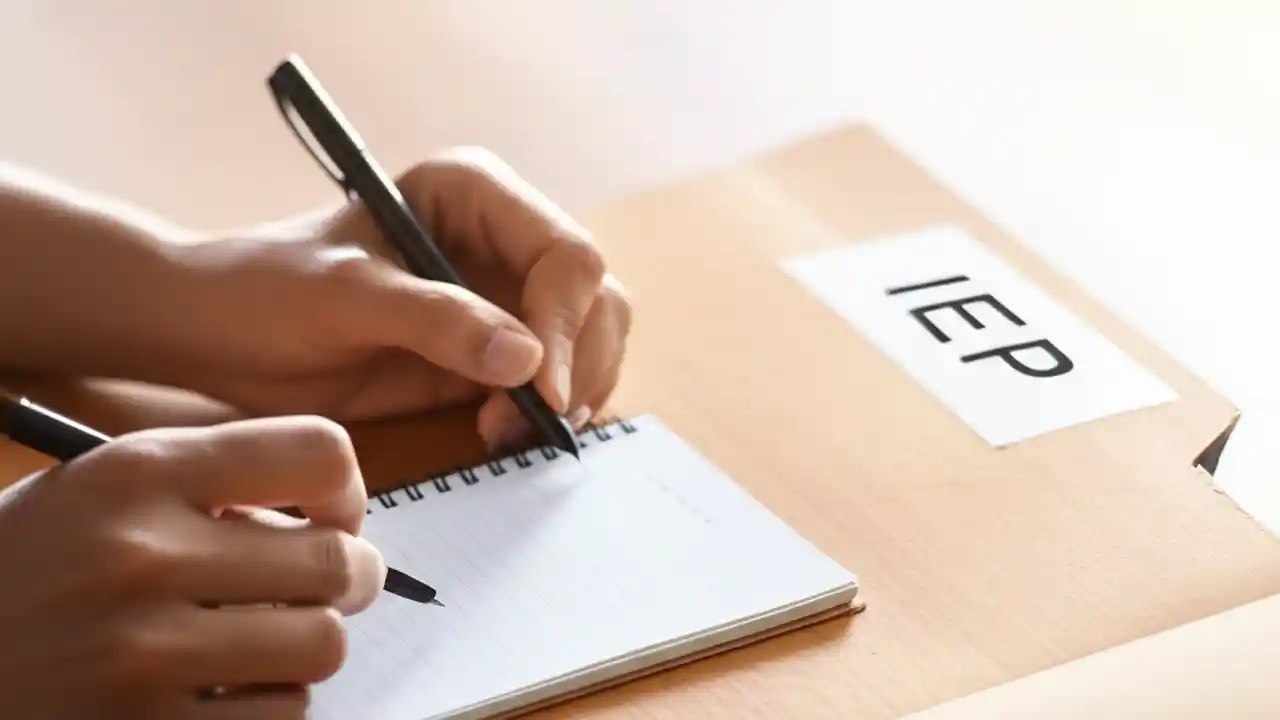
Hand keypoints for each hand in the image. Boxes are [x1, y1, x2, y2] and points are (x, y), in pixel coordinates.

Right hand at [0, 416, 384, 718]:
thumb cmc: (33, 568)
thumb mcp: (100, 489)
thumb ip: (211, 485)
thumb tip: (332, 520)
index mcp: (139, 473)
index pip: (317, 453)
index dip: (345, 489)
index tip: (330, 516)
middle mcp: (145, 556)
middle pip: (336, 561)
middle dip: (346, 577)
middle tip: (326, 587)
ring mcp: (143, 655)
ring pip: (322, 645)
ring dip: (304, 646)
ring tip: (264, 641)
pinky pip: (282, 717)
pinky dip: (269, 705)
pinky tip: (225, 690)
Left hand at [168, 148, 630, 447]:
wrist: (217, 333)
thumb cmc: (265, 291)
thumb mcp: (344, 297)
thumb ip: (436, 321)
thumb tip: (530, 362)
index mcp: (475, 194)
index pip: (566, 255)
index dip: (566, 324)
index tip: (540, 391)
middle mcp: (503, 238)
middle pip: (597, 300)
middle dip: (578, 366)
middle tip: (525, 421)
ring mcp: (504, 296)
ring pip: (592, 342)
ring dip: (570, 394)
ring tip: (504, 430)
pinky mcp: (493, 350)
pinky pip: (556, 381)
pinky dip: (547, 414)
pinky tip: (502, 433)